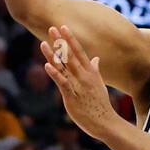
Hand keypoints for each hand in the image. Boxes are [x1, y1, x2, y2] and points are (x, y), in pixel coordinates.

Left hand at [40, 25, 118, 140]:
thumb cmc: (101, 104)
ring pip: (64, 67)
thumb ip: (95, 70)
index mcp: (91, 72)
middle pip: (70, 55)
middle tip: (52, 27)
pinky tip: (47, 65)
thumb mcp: (99, 84)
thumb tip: (96, 58)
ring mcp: (78, 86)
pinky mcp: (72, 97)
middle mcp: (84, 76)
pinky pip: (62, 83)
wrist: (106, 122)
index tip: (64, 26)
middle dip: (61, 41)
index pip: (79, 51)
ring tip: (43, 43)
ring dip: (53, 55)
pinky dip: (55, 74)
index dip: (71, 39)